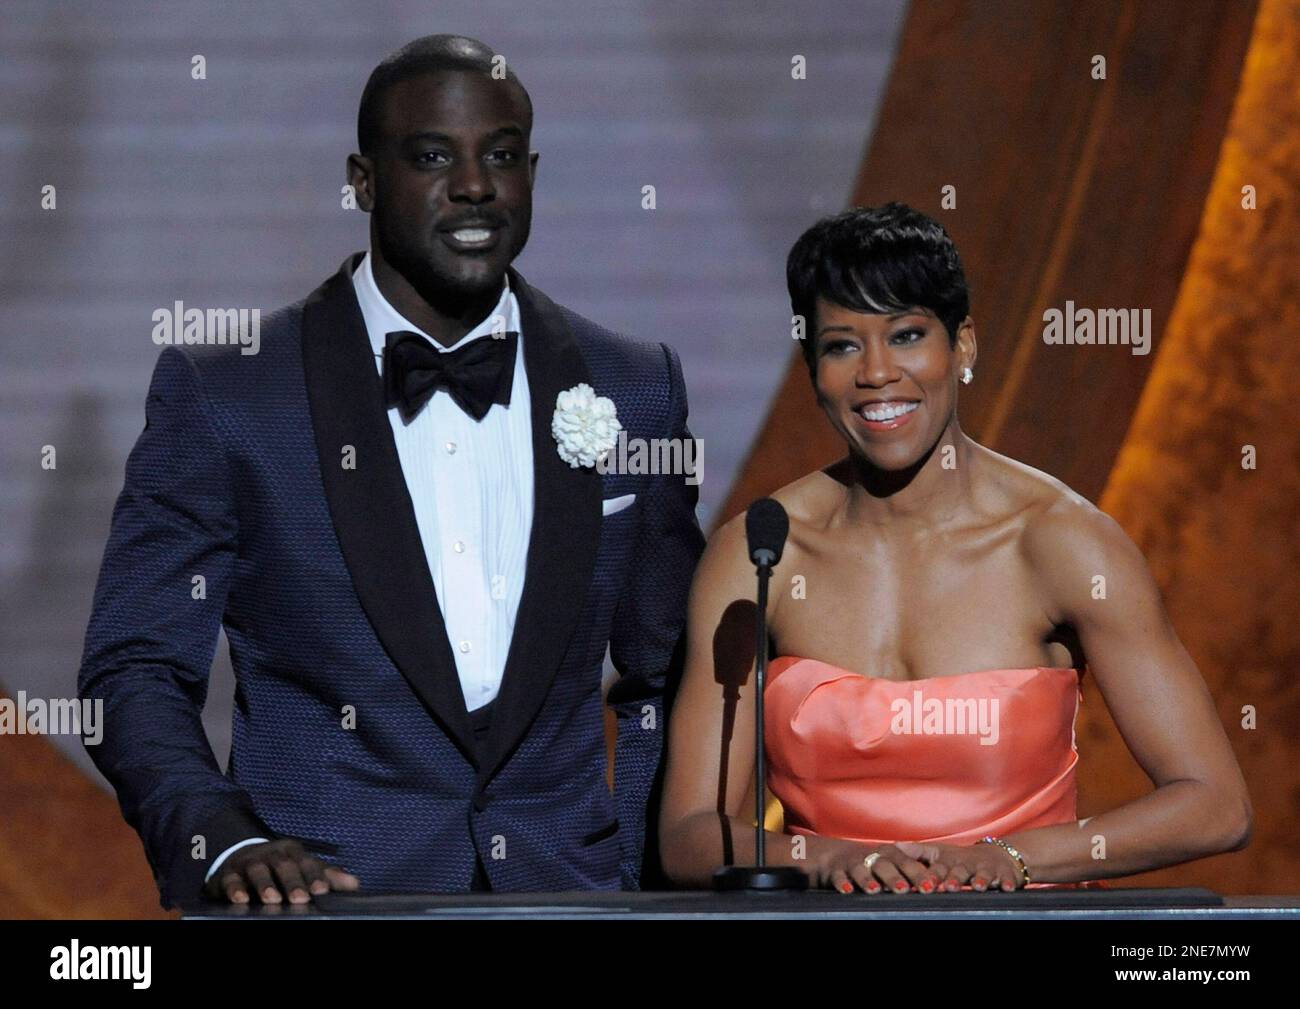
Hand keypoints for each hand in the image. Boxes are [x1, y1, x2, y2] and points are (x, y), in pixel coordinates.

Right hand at [204, 838, 360, 904]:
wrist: (242, 857)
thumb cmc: (280, 867)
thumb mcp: (303, 867)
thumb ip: (327, 876)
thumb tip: (355, 885)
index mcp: (293, 852)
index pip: (307, 862)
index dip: (315, 875)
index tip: (322, 890)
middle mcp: (272, 854)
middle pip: (284, 865)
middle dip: (292, 882)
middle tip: (300, 898)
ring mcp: (250, 862)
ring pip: (258, 870)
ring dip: (265, 885)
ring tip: (272, 900)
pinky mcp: (229, 874)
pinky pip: (231, 879)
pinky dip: (235, 888)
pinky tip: (240, 899)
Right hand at [811, 838, 941, 894]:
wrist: (837, 855)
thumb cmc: (873, 864)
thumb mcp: (891, 864)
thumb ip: (910, 874)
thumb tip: (938, 888)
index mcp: (891, 854)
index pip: (907, 862)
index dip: (919, 874)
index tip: (932, 886)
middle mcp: (873, 856)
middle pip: (886, 864)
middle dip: (896, 876)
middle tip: (905, 889)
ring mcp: (853, 862)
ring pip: (861, 869)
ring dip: (868, 879)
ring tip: (876, 890)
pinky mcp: (835, 870)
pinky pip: (838, 875)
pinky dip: (842, 882)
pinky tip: (847, 891)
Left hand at [893, 840, 1025, 891]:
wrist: (998, 855)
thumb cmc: (961, 859)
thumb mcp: (938, 853)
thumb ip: (916, 852)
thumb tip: (892, 847)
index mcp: (948, 862)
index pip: (936, 869)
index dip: (930, 877)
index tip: (922, 886)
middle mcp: (965, 865)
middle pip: (958, 872)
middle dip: (953, 879)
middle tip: (947, 887)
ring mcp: (985, 869)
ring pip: (982, 875)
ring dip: (980, 880)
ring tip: (977, 886)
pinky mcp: (1003, 875)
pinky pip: (1006, 879)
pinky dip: (1007, 883)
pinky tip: (1007, 888)